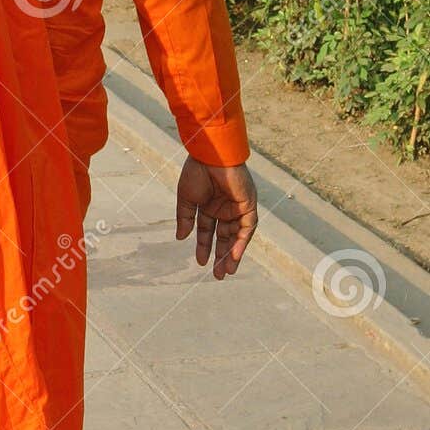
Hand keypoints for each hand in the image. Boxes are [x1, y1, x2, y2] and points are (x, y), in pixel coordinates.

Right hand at [176, 157, 257, 278]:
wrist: (210, 154)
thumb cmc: (196, 171)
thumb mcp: (187, 199)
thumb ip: (185, 218)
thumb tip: (181, 238)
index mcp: (210, 205)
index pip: (208, 231)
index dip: (204, 246)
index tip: (200, 262)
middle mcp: (225, 208)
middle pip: (224, 236)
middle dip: (221, 255)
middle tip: (218, 275)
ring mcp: (237, 206)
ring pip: (237, 235)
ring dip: (233, 253)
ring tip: (227, 270)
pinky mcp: (248, 203)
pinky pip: (247, 226)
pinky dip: (242, 241)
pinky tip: (233, 254)